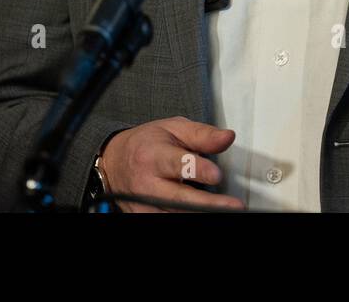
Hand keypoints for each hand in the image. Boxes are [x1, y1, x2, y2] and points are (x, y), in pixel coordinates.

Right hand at [98, 116, 245, 212]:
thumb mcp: (174, 129)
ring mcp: (145, 204)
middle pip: (178, 198)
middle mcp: (147, 183)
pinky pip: (168, 219)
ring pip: (175, 214)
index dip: (197, 169)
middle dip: (207, 203)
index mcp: (153, 154)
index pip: (177, 163)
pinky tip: (205, 213)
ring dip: (201, 213)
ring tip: (225, 211)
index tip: (217, 175)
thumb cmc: (147, 143)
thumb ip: (202, 135)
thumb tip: (228, 137)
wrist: (115, 162)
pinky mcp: (144, 216)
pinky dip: (187, 217)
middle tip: (233, 205)